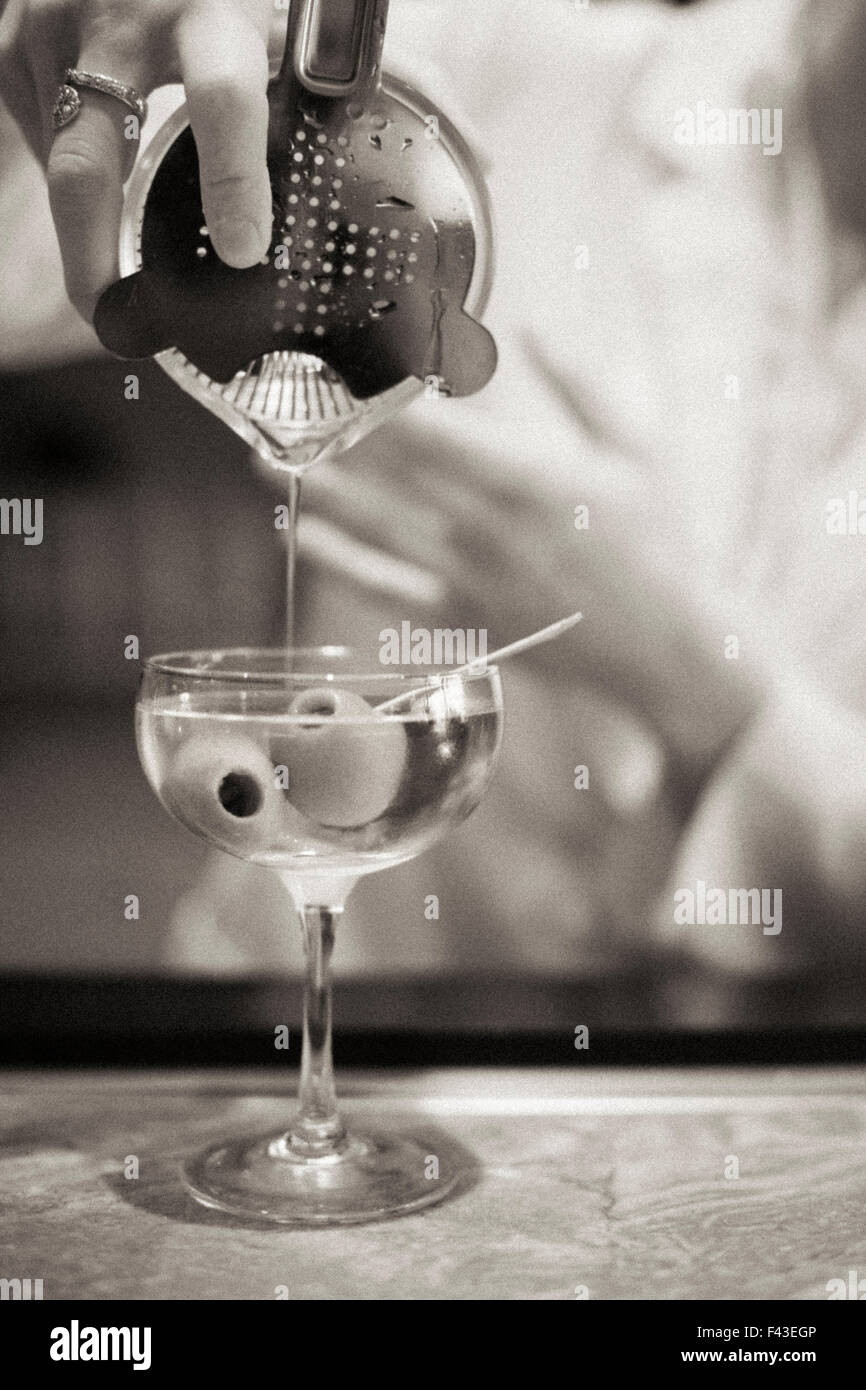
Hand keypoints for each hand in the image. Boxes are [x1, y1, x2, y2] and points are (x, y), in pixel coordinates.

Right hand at [0, 0, 276, 317]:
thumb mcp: (262, 12)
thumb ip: (295, 72)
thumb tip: (347, 158)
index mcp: (206, 6)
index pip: (223, 95)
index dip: (234, 181)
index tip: (241, 251)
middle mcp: (114, 19)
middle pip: (90, 167)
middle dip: (95, 258)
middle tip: (115, 321)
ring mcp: (48, 32)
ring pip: (62, 168)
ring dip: (87, 229)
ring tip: (111, 276)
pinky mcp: (9, 46)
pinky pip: (44, 139)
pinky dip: (74, 170)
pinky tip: (101, 174)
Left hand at [301, 340, 768, 788]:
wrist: (667, 648)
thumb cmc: (659, 542)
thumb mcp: (638, 449)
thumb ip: (582, 384)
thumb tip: (532, 326)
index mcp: (530, 480)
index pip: (433, 432)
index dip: (377, 397)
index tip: (335, 360)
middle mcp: (487, 529)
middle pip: (389, 474)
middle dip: (330, 436)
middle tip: (275, 403)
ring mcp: (468, 577)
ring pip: (375, 528)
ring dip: (317, 494)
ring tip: (262, 463)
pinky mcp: (461, 615)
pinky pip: (386, 586)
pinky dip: (339, 561)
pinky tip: (299, 536)